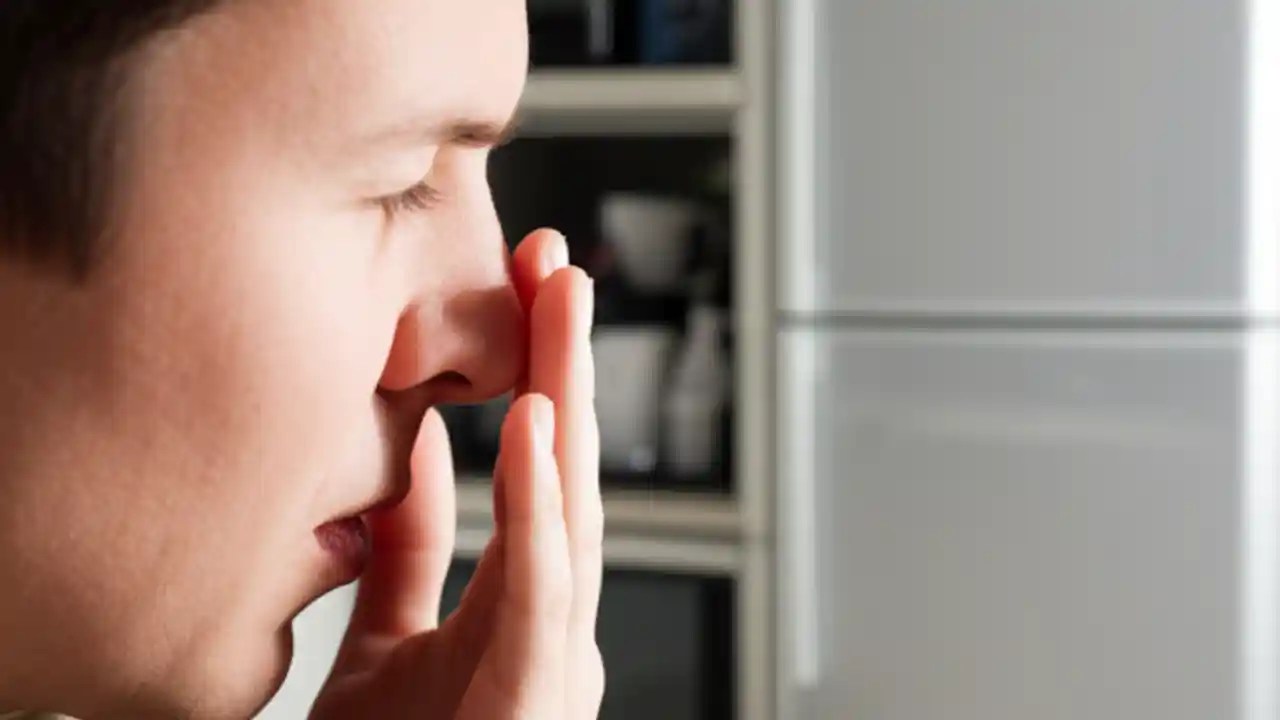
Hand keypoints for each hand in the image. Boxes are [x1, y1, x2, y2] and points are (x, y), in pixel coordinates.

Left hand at [309, 229, 602, 718]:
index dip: (533, 373)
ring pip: (572, 509)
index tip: (519, 284)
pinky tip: (528, 422)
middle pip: (566, 471)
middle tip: (556, 260)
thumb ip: (411, 554)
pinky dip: (538, 504)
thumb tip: (421, 450)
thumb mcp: (386, 644)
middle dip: (565, 360)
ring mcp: (556, 661)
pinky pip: (541, 589)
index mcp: (520, 607)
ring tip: (560, 304)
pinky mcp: (534, 697)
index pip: (534, 471)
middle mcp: (553, 624)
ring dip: (567, 398)